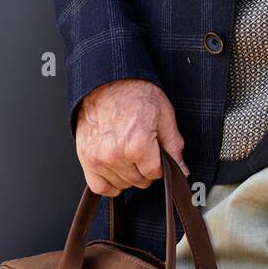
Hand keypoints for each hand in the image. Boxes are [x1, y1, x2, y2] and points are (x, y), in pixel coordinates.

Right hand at [75, 78, 188, 196]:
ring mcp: (98, 158)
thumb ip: (174, 145)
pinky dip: (109, 183)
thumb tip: (181, 168)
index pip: (155, 174)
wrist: (107, 81)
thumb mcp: (163, 114)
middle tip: (143, 150)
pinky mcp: (86, 158)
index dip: (160, 165)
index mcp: (138, 144)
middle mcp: (116, 154)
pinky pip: (99, 187)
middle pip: (139, 181)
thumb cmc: (134, 93)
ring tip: (128, 153)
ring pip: (121, 185)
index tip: (156, 154)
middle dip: (145, 169)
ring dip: (128, 175)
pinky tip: (116, 169)